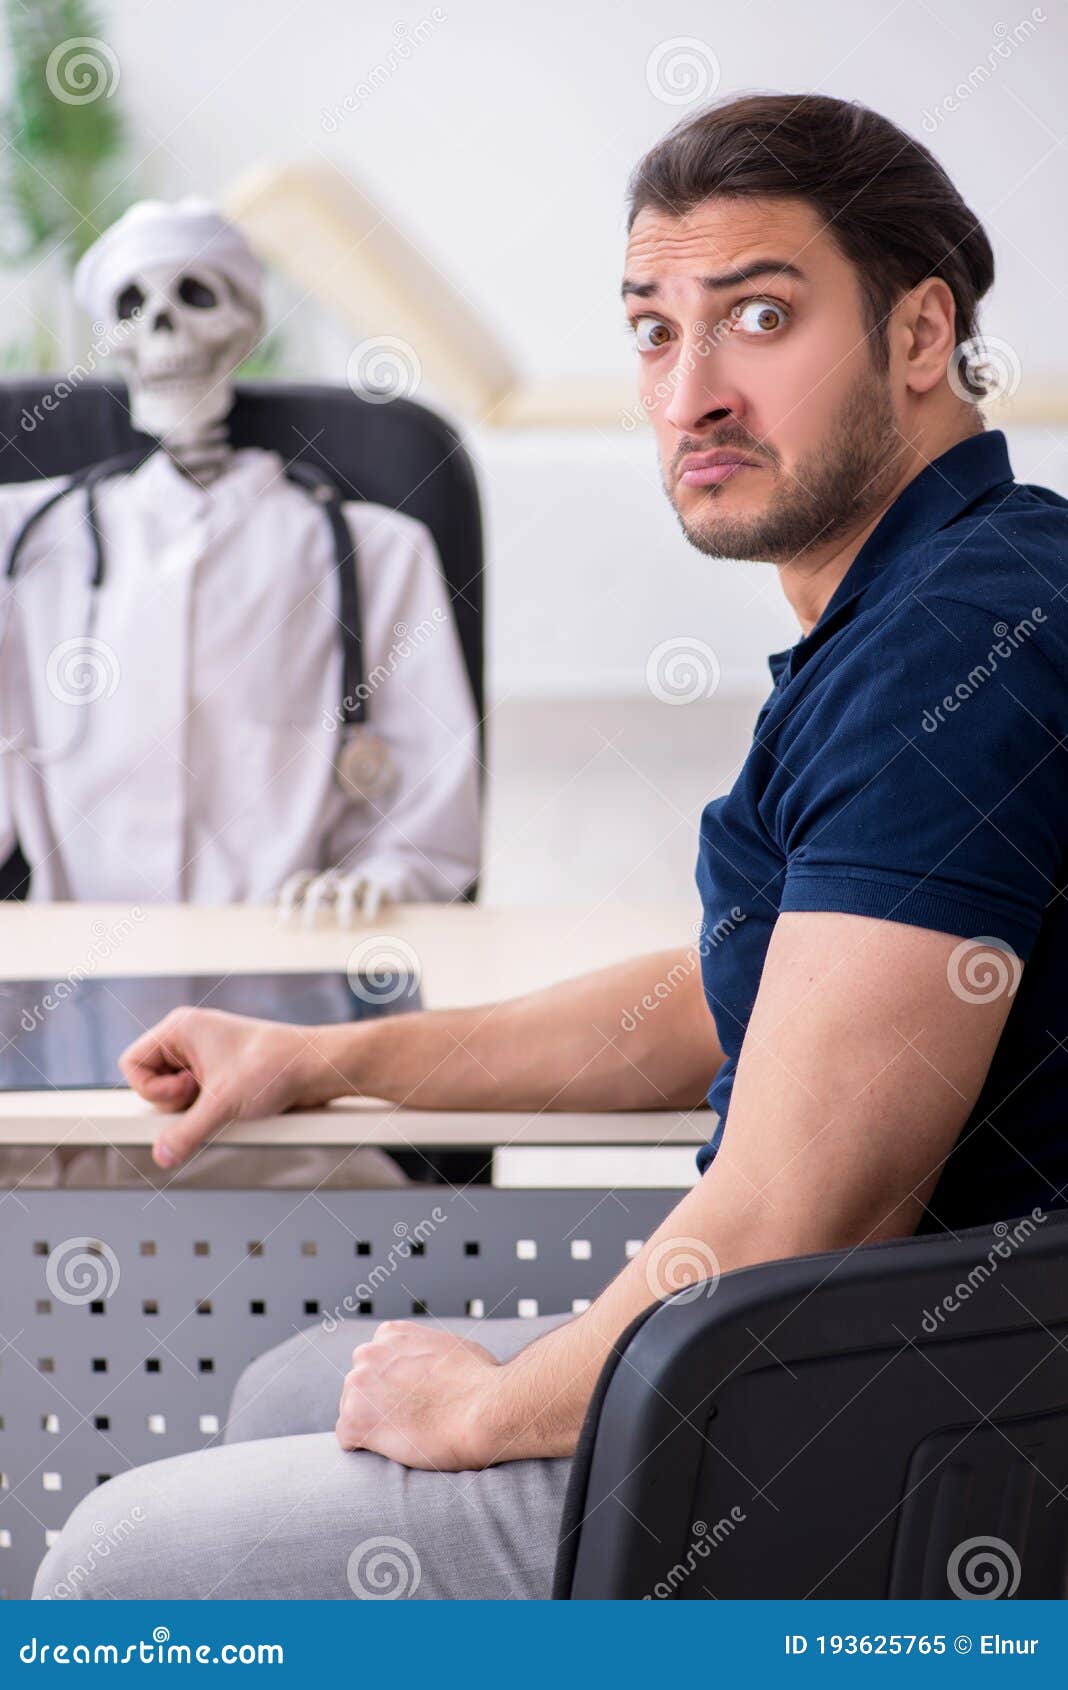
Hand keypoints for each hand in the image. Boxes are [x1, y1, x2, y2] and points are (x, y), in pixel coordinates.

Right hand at [119, 1007, 343, 1169]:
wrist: (316, 1067)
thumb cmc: (274, 1067)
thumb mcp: (223, 1104)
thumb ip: (186, 1133)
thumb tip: (161, 1156)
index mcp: (180, 1028)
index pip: (131, 1063)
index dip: (151, 1088)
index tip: (187, 1090)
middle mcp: (188, 1039)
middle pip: (151, 1083)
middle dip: (176, 1100)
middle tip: (207, 1096)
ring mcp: (203, 1057)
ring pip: (173, 1095)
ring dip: (193, 1107)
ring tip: (225, 1100)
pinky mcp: (218, 1074)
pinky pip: (194, 1099)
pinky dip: (207, 1110)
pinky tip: (232, 1107)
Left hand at [336, 1320, 503, 1469]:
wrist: (485, 1409)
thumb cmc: (480, 1381)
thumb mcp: (452, 1346)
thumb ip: (427, 1351)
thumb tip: (431, 1364)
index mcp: (391, 1334)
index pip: (376, 1360)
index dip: (392, 1384)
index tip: (409, 1399)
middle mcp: (369, 1353)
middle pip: (360, 1384)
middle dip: (379, 1402)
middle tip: (408, 1420)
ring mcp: (358, 1385)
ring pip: (352, 1410)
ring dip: (373, 1424)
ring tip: (405, 1435)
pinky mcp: (355, 1419)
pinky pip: (348, 1439)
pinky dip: (366, 1447)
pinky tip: (392, 1449)